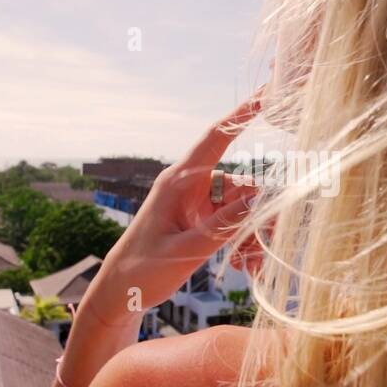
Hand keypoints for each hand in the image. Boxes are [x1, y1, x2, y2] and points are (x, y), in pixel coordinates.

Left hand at [30, 93, 262, 386]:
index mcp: (179, 182)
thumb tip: (257, 199)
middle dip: (259, 217)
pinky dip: (244, 242)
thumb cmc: (141, 271)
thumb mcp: (183, 251)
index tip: (267, 92)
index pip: (216, 138)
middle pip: (243, 186)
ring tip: (250, 268)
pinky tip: (244, 266)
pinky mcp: (202, 220)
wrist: (120, 293)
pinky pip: (235, 223)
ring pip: (243, 208)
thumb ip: (220, 226)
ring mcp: (198, 203)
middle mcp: (191, 186)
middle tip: (264, 249)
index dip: (242, 115)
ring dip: (252, 236)